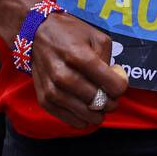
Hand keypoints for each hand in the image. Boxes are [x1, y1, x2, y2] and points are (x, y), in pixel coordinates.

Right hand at [29, 13, 128, 129]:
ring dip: (98, 112)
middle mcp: (64, 76)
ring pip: (87, 115)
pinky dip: (83, 119)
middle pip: (100, 102)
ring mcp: (53, 91)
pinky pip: (72, 121)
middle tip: (109, 94)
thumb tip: (114, 80)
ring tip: (98, 102)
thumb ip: (108, 58)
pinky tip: (84, 108)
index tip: (118, 82)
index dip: (121, 86)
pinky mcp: (44, 101)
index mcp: (79, 56)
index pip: (112, 85)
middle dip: (111, 101)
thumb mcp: (95, 36)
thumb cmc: (69, 34)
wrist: (35, 34)